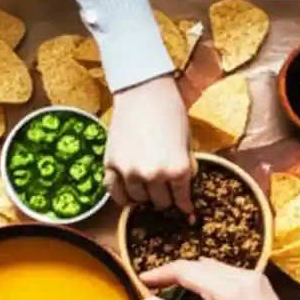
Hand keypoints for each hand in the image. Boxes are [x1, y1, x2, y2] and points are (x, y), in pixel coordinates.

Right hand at [105, 75, 192, 211]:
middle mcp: (154, 175)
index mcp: (178, 169)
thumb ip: (185, 168)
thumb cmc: (170, 112)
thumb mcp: (187, 142)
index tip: (185, 209)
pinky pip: (115, 193)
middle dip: (165, 198)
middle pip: (160, 202)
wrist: (143, 91)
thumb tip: (184, 192)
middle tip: (165, 191)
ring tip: (147, 186)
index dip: (184, 204)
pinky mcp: (111, 166)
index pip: (181, 199)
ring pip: (138, 199)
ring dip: (145, 196)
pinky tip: (129, 194)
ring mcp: (130, 172)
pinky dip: (123, 197)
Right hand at [139, 259, 299, 299]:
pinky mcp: (266, 289)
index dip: (160, 273)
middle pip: (201, 265)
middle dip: (178, 275)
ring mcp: (259, 282)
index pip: (185, 270)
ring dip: (197, 279)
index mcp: (228, 290)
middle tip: (159, 290)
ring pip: (217, 269)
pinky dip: (215, 284)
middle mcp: (245, 278)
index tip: (143, 280)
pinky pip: (233, 277)